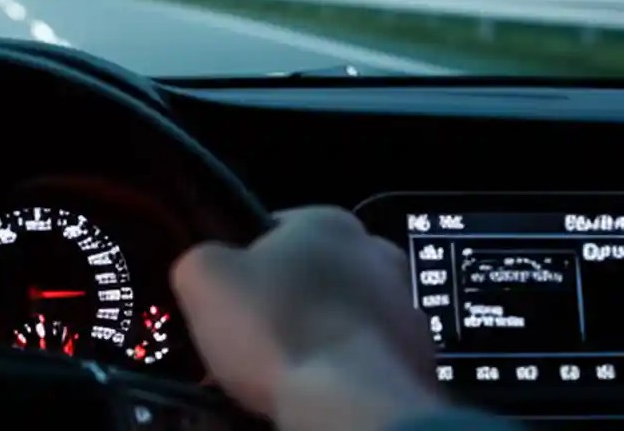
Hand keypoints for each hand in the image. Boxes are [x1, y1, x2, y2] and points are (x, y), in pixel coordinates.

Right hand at [172, 207, 443, 430]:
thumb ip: (200, 259)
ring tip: (286, 371)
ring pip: (345, 317)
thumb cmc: (275, 328)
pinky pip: (368, 359)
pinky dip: (346, 371)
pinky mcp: (422, 357)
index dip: (245, 267)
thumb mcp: (201, 276)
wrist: (348, 403)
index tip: (232, 301)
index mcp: (327, 220)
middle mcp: (378, 252)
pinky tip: (320, 390)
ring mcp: (406, 306)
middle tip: (256, 338)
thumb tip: (208, 270)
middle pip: (314, 275)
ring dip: (320, 336)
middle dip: (288, 301)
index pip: (275, 232)